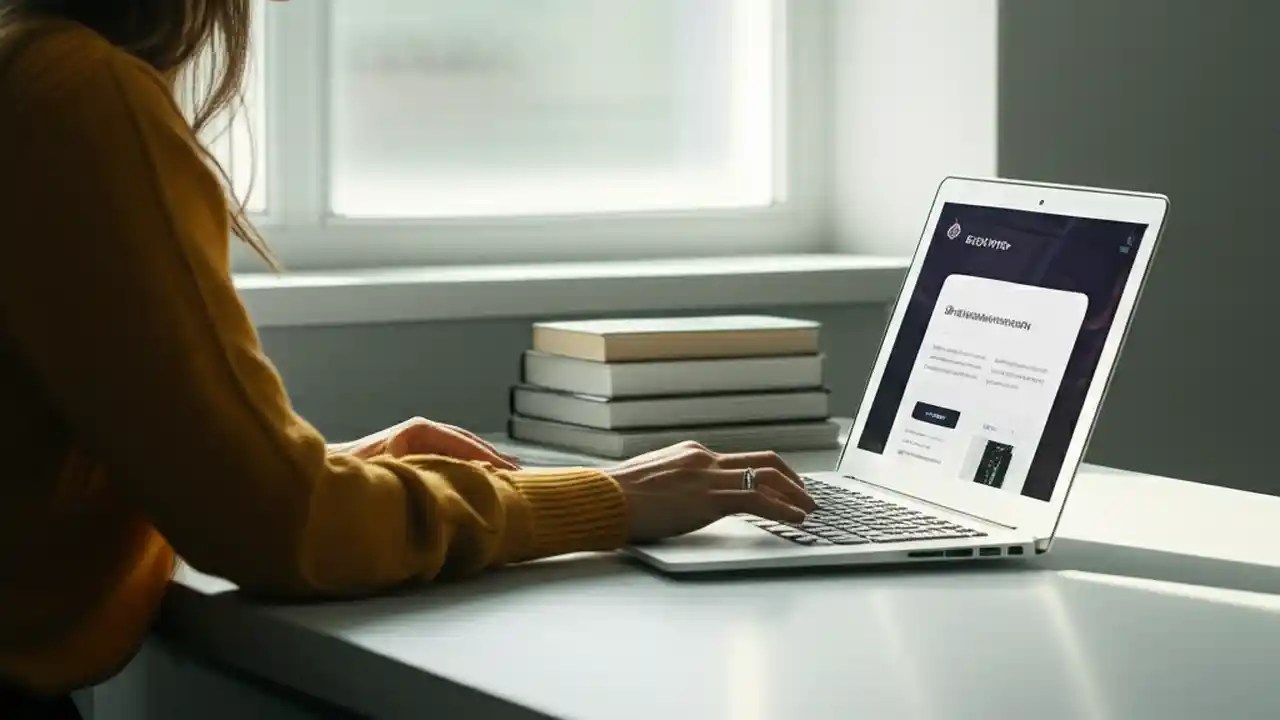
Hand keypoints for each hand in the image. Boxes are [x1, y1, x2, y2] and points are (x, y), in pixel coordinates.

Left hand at [328, 417, 519, 469]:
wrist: (324, 473)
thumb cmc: (350, 472)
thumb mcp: (380, 469)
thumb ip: (408, 469)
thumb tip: (438, 472)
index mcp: (416, 431)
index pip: (461, 441)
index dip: (485, 455)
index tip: (507, 469)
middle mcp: (419, 431)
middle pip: (465, 441)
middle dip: (492, 456)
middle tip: (519, 472)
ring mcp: (416, 441)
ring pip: (458, 448)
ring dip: (483, 460)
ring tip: (510, 473)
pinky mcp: (411, 454)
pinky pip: (448, 457)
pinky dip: (468, 465)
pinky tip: (483, 477)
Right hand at [607, 441, 816, 543]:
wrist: (604, 500)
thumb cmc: (616, 499)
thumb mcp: (651, 485)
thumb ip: (674, 488)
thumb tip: (682, 502)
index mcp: (690, 454)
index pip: (738, 460)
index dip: (766, 475)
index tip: (780, 488)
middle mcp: (704, 458)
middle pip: (762, 461)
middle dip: (791, 478)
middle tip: (806, 496)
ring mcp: (709, 474)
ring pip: (768, 476)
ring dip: (796, 494)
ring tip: (811, 509)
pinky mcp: (710, 496)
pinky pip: (759, 498)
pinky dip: (784, 508)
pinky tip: (797, 518)